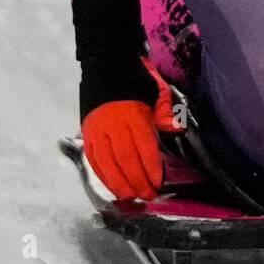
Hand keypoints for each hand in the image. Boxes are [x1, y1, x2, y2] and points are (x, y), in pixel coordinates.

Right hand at [81, 61, 183, 200]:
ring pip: (107, 162)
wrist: (105, 66)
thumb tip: (176, 128)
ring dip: (119, 182)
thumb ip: (165, 111)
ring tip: (130, 196)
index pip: (144, 146)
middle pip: (126, 159)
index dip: (151, 167)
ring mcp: (97, 129)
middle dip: (137, 181)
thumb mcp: (156, 89)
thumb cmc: (135, 81)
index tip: (158, 182)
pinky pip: (93, 159)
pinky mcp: (87, 133)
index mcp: (134, 114)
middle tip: (148, 195)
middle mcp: (113, 124)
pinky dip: (102, 175)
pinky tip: (112, 186)